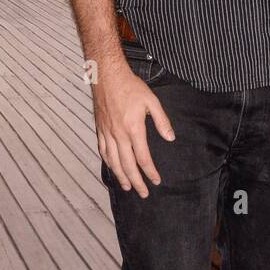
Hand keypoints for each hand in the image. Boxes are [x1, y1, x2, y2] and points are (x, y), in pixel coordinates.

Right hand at [94, 62, 174, 196]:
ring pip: (113, 161)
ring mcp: (107, 133)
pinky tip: (112, 168)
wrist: (106, 76)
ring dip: (121, 176)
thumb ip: (162, 121)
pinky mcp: (100, 129)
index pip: (143, 158)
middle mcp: (119, 135)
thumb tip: (170, 138)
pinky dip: (108, 163)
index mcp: (133, 129)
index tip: (156, 181)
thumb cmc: (130, 86)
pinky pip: (103, 151)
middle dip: (136, 182)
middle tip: (143, 193)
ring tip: (127, 187)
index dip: (150, 172)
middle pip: (127, 165)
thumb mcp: (151, 101)